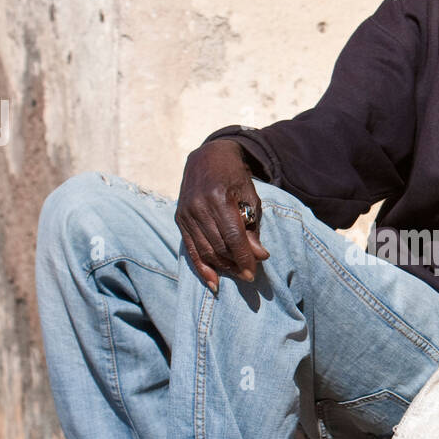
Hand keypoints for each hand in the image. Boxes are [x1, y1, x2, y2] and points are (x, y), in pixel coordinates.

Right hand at [176, 139, 268, 293]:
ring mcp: (186, 212)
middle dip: (235, 264)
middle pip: (218, 246)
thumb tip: (259, 256)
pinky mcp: (179, 218)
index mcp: (219, 198)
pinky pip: (190, 249)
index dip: (244, 258)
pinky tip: (213, 282)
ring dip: (222, 266)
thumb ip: (253, 227)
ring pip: (205, 250)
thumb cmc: (235, 177)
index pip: (233, 237)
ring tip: (236, 273)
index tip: (254, 272)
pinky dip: (202, 267)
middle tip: (248, 275)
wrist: (208, 156)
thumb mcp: (250, 197)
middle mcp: (199, 206)